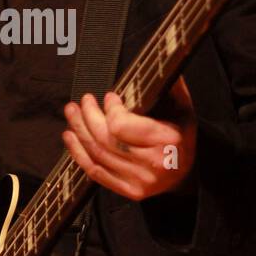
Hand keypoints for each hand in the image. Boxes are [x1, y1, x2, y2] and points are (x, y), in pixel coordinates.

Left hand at [62, 80, 196, 201]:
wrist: (184, 175)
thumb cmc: (181, 137)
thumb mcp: (184, 111)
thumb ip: (171, 89)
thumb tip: (158, 64)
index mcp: (167, 141)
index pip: (122, 126)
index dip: (111, 110)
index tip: (109, 97)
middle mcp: (153, 165)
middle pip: (106, 139)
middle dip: (88, 117)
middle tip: (83, 101)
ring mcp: (139, 181)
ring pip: (97, 154)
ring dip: (79, 131)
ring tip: (72, 113)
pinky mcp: (128, 191)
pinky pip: (95, 172)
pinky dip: (78, 153)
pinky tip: (70, 137)